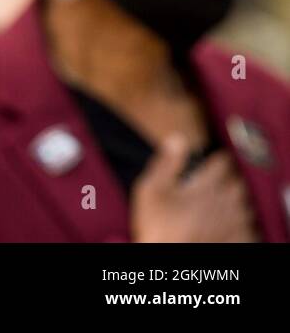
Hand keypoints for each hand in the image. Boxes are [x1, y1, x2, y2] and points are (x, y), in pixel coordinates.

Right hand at [130, 136, 257, 241]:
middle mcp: (226, 203)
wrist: (169, 262)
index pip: (222, 163)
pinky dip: (242, 223)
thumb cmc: (158, 226)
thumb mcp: (150, 190)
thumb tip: (177, 138)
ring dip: (237, 200)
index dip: (218, 158)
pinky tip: (230, 225)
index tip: (214, 159)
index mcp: (206, 187)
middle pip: (238, 183)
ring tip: (224, 202)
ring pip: (246, 205)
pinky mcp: (239, 242)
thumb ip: (166, 163)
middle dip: (230, 178)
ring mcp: (235, 225)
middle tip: (219, 179)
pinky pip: (249, 228)